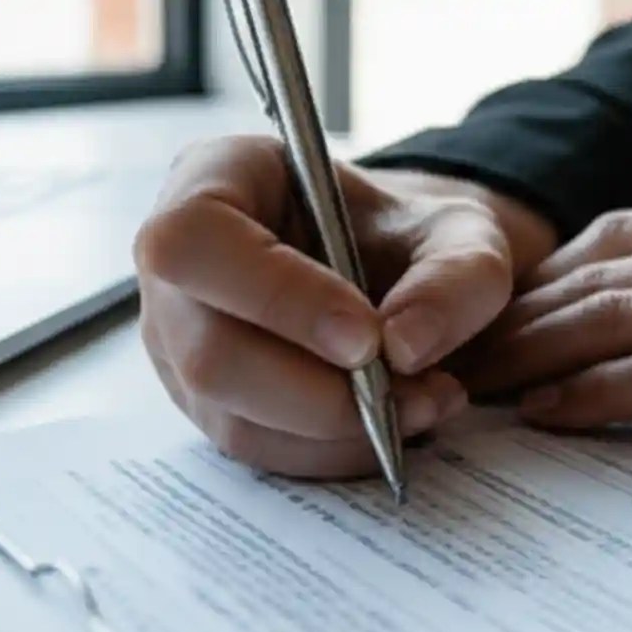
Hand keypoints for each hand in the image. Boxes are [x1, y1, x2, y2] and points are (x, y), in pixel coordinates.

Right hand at [135, 136, 556, 475]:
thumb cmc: (400, 233)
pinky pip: (258, 450)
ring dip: (337, 430)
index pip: (196, 243)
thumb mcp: (456, 230)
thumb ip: (453, 274)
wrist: (386, 269)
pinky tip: (392, 421)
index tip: (367, 337)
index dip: (275, 297)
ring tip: (422, 403)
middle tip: (410, 387)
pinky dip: (334, 451)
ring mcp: (178, 344)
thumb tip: (406, 349)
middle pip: (208, 353)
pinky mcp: (207, 405)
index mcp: (211, 179)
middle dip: (317, 390)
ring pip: (232, 416)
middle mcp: (175, 270)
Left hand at [467, 188, 631, 455]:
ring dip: (535, 354)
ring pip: (622, 314)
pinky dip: (599, 392)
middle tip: (458, 355)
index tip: (498, 315)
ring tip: (477, 387)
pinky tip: (550, 414)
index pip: (623, 233)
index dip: (547, 277)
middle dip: (521, 317)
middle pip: (604, 273)